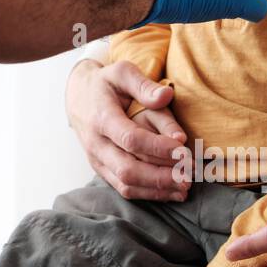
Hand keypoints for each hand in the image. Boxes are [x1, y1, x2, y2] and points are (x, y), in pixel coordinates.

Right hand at [65, 59, 192, 199]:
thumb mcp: (122, 72)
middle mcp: (96, 143)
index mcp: (101, 118)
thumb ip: (144, 85)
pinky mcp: (101, 169)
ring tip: (185, 187)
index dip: (158, 148)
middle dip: (161, 176)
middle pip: (128, 168)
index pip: (131, 139)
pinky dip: (149, 193)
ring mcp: (96, 159)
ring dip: (157, 189)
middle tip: (189, 175)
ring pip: (126, 183)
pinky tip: (171, 192)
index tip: (184, 151)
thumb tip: (167, 96)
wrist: (78, 97)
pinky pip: (123, 188)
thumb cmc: (105, 83)